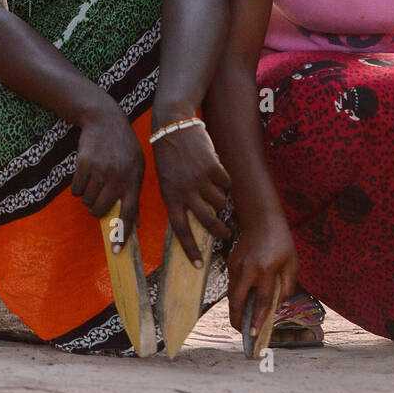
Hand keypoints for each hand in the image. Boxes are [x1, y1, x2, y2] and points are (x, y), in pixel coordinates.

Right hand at [71, 102, 144, 250]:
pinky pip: (76, 190)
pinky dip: (78, 186)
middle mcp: (119, 177)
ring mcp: (101, 171)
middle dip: (96, 209)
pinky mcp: (85, 165)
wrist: (106, 120)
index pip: (130, 213)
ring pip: (87, 201)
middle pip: (101, 210)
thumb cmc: (123, 147)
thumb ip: (134, 194)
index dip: (122, 233)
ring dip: (87, 195)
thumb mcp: (136, 167)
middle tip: (97, 197)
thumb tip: (135, 224)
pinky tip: (85, 171)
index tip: (116, 251)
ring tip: (94, 179)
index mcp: (135, 180)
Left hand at [152, 119, 232, 267]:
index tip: (199, 265)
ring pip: (220, 202)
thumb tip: (193, 219)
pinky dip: (225, 181)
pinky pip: (226, 183)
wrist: (173, 127)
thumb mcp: (165, 181)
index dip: (190, 249)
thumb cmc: (169, 156)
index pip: (181, 230)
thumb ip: (178, 199)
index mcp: (171, 198)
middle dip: (220, 231)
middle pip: (207, 221)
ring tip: (217, 191)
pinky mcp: (213, 168)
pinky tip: (218, 173)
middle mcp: (185, 192)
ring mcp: (200, 180)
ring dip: (221, 199)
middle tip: (228, 235)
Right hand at [226, 214, 297, 337]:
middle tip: (242, 332)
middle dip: (237, 320)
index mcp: (266, 269)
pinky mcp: (230, 263)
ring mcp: (236, 266)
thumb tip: (279, 308)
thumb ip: (287, 286)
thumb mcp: (291, 262)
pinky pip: (233, 284)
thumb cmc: (281, 242)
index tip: (254, 334)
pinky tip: (243, 300)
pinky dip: (237, 295)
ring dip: (235, 309)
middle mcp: (248, 269)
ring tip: (241, 321)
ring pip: (232, 294)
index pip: (262, 300)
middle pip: (237, 301)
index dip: (257, 319)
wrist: (262, 219)